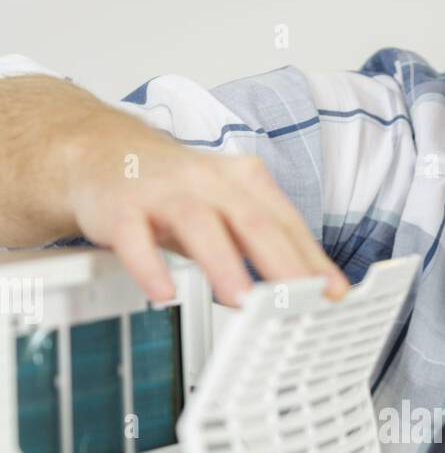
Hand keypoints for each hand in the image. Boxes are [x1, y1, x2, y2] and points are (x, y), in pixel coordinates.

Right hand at [63, 110, 347, 306]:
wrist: (100, 152)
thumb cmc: (173, 188)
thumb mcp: (227, 208)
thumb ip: (265, 245)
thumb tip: (311, 289)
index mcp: (242, 181)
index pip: (286, 223)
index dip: (313, 259)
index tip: (335, 293)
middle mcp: (208, 182)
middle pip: (253, 221)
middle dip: (282, 263)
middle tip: (301, 300)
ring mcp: (164, 192)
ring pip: (200, 225)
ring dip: (223, 264)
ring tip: (241, 300)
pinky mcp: (122, 207)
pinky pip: (136, 239)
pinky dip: (150, 266)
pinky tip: (163, 292)